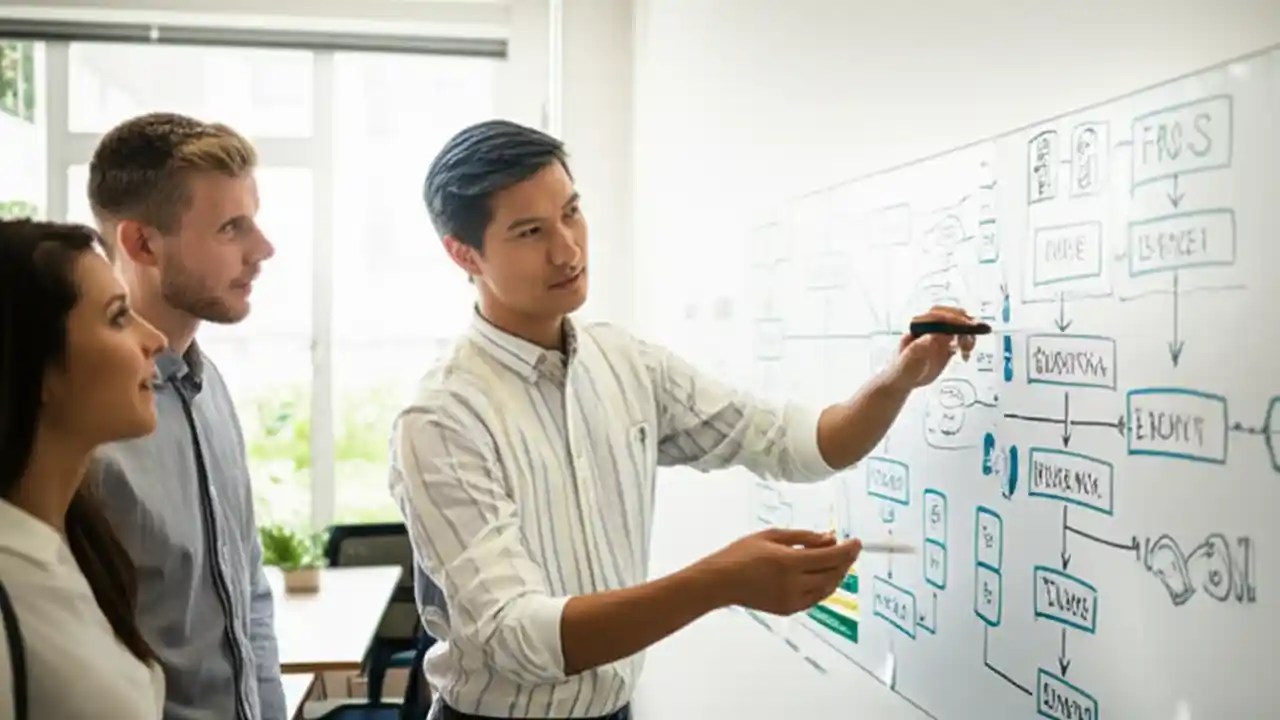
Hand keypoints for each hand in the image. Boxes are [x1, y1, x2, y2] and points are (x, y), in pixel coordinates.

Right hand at [696, 528, 862, 614]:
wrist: (720, 581)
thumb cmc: (741, 553)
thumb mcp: (772, 536)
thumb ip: (803, 537)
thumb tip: (829, 538)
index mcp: (789, 562)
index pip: (830, 557)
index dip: (847, 549)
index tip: (857, 541)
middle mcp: (794, 584)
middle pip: (832, 574)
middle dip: (845, 561)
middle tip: (849, 549)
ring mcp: (792, 600)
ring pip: (827, 589)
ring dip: (837, 575)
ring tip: (838, 561)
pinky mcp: (788, 610)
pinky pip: (815, 598)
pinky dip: (824, 587)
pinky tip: (823, 576)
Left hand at [887, 305, 977, 389]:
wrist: (904, 381)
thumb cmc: (902, 370)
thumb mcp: (907, 361)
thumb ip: (918, 349)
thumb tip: (932, 336)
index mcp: (918, 325)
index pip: (937, 315)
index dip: (952, 318)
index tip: (964, 325)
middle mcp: (931, 327)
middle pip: (951, 316)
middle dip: (964, 322)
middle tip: (973, 332)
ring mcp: (940, 335)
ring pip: (960, 326)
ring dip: (968, 334)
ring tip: (967, 349)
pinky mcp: (947, 345)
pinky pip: (962, 338)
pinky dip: (968, 344)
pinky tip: (965, 356)